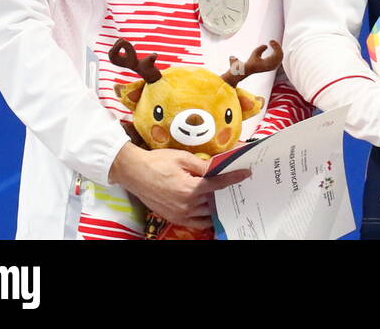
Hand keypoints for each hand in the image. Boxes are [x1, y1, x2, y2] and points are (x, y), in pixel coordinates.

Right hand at [109, 144, 249, 229]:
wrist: (133, 172)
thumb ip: (203, 165)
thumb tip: (218, 167)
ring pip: (206, 213)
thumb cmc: (157, 162)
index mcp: (190, 188)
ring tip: (223, 195)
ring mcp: (180, 213)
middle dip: (225, 191)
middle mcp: (186, 204)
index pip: (218, 184)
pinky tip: (209, 208)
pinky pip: (195, 222)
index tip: (246, 174)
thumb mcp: (183, 158)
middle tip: (235, 183)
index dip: (233, 178)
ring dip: (215, 205)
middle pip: (214, 199)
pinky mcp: (173, 217)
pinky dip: (205, 217)